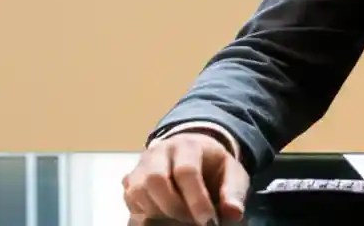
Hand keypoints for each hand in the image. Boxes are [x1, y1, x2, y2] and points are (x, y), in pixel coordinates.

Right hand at [122, 132, 248, 224]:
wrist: (194, 152)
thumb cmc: (214, 166)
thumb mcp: (232, 174)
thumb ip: (234, 192)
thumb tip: (234, 213)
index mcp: (189, 145)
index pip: (187, 171)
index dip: (197, 201)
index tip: (209, 223)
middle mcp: (160, 151)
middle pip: (155, 179)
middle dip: (174, 207)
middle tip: (191, 221)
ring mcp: (141, 165)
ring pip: (138, 190)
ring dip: (159, 211)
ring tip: (179, 218)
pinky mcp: (130, 180)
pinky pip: (130, 199)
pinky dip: (145, 212)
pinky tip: (164, 215)